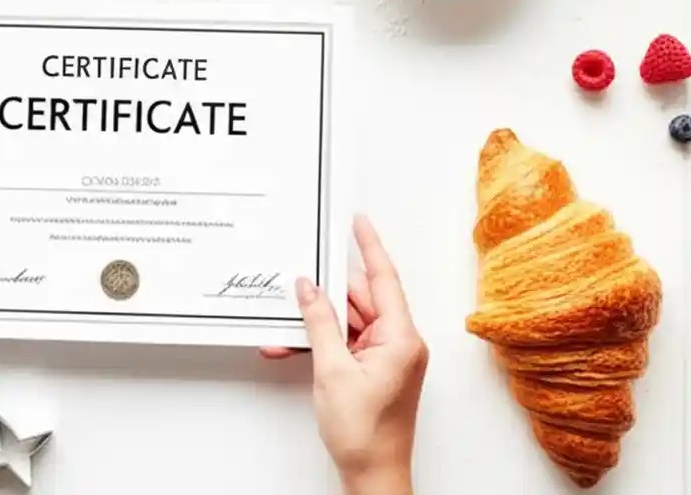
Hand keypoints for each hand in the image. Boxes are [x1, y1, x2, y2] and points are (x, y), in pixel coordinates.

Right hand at [260, 216, 426, 494]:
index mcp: (401, 338)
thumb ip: (320, 323)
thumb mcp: (332, 371)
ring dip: (318, 323)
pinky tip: (295, 346)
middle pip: (362, 300)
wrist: (372, 474)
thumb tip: (308, 288)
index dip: (369, 247)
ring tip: (288, 323)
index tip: (358, 221)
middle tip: (301, 276)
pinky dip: (322, 343)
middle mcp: (400, 343)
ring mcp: (388, 357)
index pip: (384, 279)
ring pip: (350, 322)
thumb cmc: (365, 434)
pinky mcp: (375, 370)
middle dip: (327, 292)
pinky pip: (347, 342)